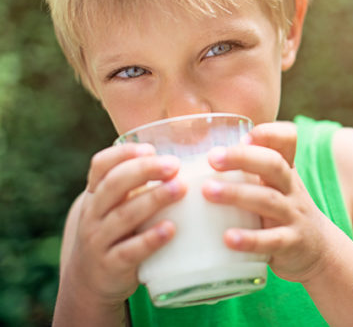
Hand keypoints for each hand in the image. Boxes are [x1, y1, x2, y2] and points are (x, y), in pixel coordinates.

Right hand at [63, 143, 185, 305]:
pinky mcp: (111, 266)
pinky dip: (150, 239)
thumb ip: (138, 185)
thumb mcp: (116, 207)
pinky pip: (129, 251)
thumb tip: (185, 157)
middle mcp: (93, 214)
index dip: (123, 153)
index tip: (150, 148)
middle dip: (145, 171)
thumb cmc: (116, 234)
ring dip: (154, 199)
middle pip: (114, 185)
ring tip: (180, 188)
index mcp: (96, 194)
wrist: (89, 282)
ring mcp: (98, 240)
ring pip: (124, 216)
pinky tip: (170, 228)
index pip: (100, 165)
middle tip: (174, 164)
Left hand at [203, 122, 331, 282]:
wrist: (321, 251)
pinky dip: (250, 239)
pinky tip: (227, 238)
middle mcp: (291, 189)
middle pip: (273, 164)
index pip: (287, 141)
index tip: (244, 134)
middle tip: (212, 158)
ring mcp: (293, 216)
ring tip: (207, 191)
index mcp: (284, 172)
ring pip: (268, 199)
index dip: (269, 133)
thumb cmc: (284, 214)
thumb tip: (195, 159)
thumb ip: (248, 171)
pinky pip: (271, 240)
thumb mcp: (276, 187)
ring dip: (236, 193)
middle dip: (242, 157)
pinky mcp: (291, 244)